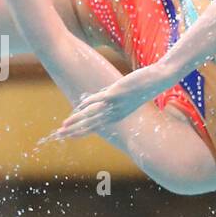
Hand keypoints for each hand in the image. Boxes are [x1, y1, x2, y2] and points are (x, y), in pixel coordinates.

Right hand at [43, 66, 165, 142]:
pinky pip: (99, 99)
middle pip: (90, 124)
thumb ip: (113, 98)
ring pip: (91, 115)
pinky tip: (80, 106)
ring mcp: (115, 104)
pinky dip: (89, 103)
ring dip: (77, 120)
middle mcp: (115, 113)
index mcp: (116, 116)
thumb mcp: (127, 97)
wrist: (156, 81)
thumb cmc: (142, 88)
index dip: (80, 131)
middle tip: (60, 135)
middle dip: (73, 130)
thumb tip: (103, 96)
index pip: (94, 127)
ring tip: (64, 124)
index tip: (68, 135)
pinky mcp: (115, 93)